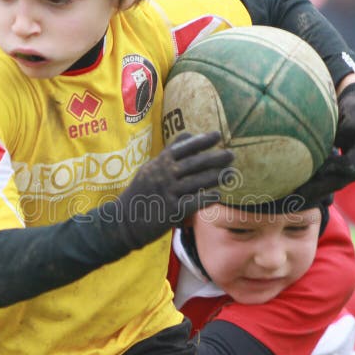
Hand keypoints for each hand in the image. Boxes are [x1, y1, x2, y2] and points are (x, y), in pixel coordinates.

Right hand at [114, 132, 233, 249]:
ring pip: (195, 182)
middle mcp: (162, 176)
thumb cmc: (140, 194)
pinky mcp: (169, 211)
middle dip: (214, 158)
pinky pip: (191, 203)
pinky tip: (217, 196)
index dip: (200, 141)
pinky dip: (205, 199)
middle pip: (192, 164)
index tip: (217, 135)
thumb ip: (170, 152)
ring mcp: (166, 193)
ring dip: (215, 177)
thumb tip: (189, 133)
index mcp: (158, 164)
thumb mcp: (150, 168)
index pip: (182, 148)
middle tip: (231, 154)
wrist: (123, 222)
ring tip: (231, 173)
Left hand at [294, 82, 354, 201]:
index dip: (331, 168)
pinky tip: (295, 189)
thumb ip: (351, 123)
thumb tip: (338, 138)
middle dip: (317, 189)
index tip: (311, 168)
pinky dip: (313, 187)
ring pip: (332, 186)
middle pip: (338, 182)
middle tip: (296, 193)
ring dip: (313, 192)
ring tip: (292, 195)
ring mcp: (352, 173)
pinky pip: (328, 183)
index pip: (348, 166)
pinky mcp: (343, 173)